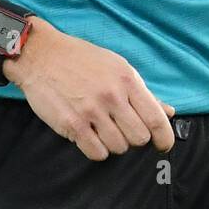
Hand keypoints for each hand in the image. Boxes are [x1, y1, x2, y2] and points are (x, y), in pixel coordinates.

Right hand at [3, 17, 175, 159]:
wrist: (40, 55)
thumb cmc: (80, 59)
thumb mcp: (117, 66)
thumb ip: (143, 93)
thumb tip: (168, 112)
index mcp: (127, 79)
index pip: (156, 119)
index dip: (164, 138)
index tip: (163, 145)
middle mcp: (112, 96)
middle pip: (139, 138)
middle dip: (134, 137)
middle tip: (122, 128)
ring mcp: (91, 111)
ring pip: (119, 147)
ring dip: (114, 143)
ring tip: (102, 128)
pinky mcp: (71, 125)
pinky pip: (96, 153)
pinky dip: (97, 150)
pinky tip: (90, 136)